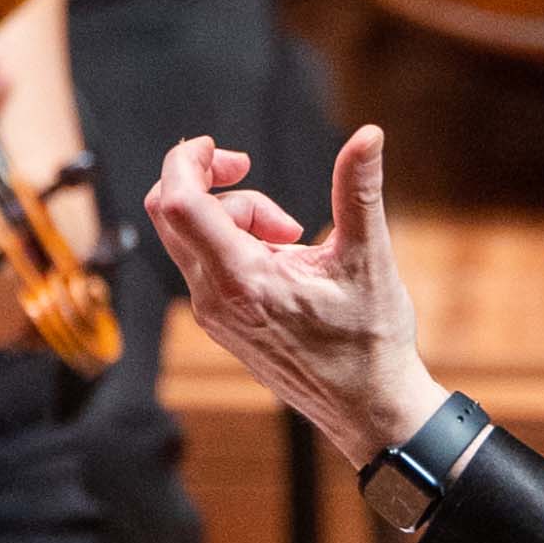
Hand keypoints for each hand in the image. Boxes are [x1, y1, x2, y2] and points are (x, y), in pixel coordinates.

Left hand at [145, 125, 446, 464]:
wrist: (369, 408)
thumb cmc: (372, 341)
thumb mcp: (369, 258)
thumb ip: (359, 190)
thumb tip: (369, 134)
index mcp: (243, 280)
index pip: (179, 202)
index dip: (188, 161)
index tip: (222, 148)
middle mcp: (214, 298)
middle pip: (171, 213)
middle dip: (210, 182)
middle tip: (253, 174)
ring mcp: (213, 314)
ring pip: (190, 238)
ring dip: (231, 216)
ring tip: (290, 235)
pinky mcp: (222, 322)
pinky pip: (205, 265)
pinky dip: (233, 243)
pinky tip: (282, 259)